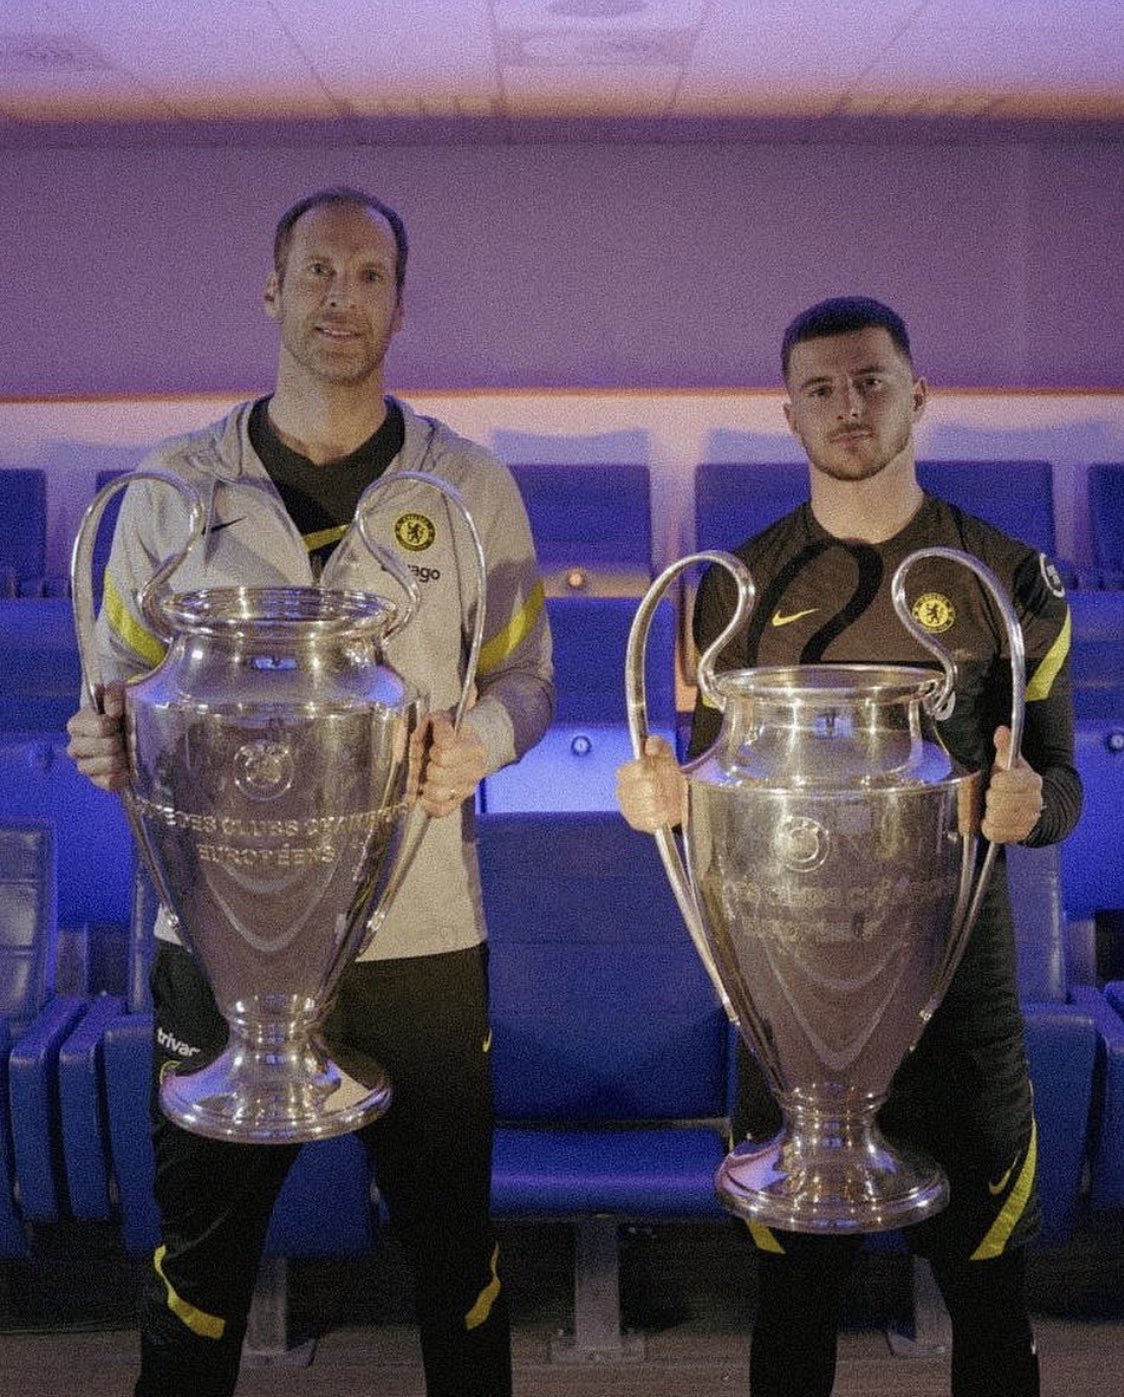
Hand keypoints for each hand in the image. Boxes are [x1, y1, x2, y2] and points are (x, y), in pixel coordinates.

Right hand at [66, 681, 128, 792]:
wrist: (119, 727)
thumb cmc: (115, 710)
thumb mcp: (115, 695)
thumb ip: (113, 694)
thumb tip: (114, 710)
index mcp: (76, 725)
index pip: (101, 727)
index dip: (116, 724)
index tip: (119, 720)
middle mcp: (75, 747)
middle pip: (107, 747)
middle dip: (121, 741)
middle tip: (126, 736)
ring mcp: (84, 766)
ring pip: (109, 766)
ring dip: (122, 758)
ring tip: (127, 751)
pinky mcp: (96, 781)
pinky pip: (109, 783)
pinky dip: (122, 776)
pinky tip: (127, 768)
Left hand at [417, 712, 486, 817]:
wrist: (468, 748)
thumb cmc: (449, 735)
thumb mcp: (440, 720)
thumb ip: (428, 723)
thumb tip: (419, 735)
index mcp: (471, 743)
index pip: (444, 747)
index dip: (432, 747)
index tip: (433, 745)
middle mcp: (475, 767)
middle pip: (437, 772)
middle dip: (426, 765)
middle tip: (428, 761)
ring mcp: (469, 787)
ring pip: (438, 792)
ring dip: (426, 784)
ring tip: (427, 776)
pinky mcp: (460, 801)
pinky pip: (439, 810)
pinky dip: (428, 802)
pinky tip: (426, 792)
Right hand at [615, 735, 686, 832]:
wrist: (675, 795)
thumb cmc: (665, 773)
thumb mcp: (664, 753)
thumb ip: (656, 743)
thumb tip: (649, 746)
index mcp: (624, 772)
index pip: (637, 769)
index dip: (650, 770)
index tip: (656, 771)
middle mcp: (622, 791)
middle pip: (646, 788)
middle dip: (659, 786)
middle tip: (662, 787)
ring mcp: (627, 809)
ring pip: (650, 805)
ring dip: (662, 801)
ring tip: (663, 798)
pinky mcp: (636, 823)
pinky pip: (652, 820)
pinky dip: (662, 816)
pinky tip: (662, 810)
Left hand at [981, 725, 1043, 843]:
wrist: (1034, 808)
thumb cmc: (1016, 783)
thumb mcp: (1011, 763)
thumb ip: (1005, 747)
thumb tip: (1001, 731)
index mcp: (1032, 781)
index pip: (1006, 781)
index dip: (997, 781)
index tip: (997, 780)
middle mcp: (1034, 802)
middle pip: (998, 801)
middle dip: (992, 797)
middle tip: (994, 794)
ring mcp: (1028, 820)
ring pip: (996, 818)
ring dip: (990, 812)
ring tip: (994, 806)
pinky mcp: (1020, 835)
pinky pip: (995, 833)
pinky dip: (990, 827)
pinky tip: (994, 819)